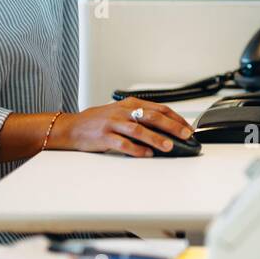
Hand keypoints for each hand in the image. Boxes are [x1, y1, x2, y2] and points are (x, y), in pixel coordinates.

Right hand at [48, 98, 193, 157]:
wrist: (72, 127)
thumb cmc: (99, 121)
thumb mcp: (121, 113)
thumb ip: (141, 118)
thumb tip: (166, 129)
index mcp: (130, 104)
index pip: (158, 108)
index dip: (175, 118)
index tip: (187, 127)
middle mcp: (123, 112)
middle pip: (152, 117)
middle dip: (171, 126)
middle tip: (185, 135)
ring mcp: (113, 123)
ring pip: (138, 130)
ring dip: (155, 138)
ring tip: (168, 146)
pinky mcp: (104, 136)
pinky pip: (123, 144)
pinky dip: (136, 149)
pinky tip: (146, 154)